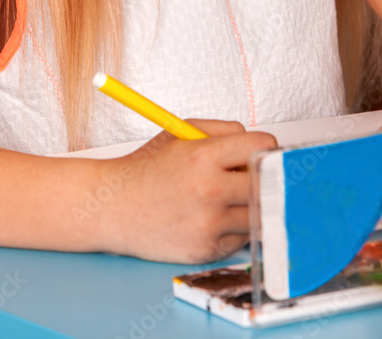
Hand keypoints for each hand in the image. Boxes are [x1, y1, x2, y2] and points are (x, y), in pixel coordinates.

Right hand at [99, 119, 276, 262]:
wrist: (113, 207)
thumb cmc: (147, 167)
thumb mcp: (182, 133)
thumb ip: (224, 131)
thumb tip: (260, 144)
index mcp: (204, 155)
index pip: (262, 146)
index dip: (266, 147)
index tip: (264, 152)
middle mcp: (209, 190)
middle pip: (267, 184)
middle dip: (265, 178)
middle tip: (254, 176)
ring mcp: (208, 224)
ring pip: (258, 214)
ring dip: (251, 205)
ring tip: (230, 197)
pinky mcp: (205, 250)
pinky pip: (240, 238)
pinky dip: (234, 228)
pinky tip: (212, 217)